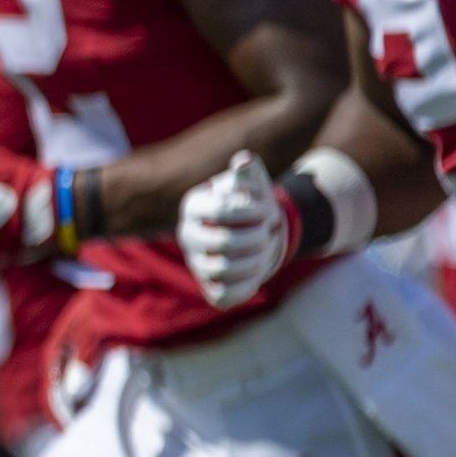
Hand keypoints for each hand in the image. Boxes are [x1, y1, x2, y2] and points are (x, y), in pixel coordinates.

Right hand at [178, 149, 293, 308]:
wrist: (257, 231)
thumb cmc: (252, 202)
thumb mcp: (252, 183)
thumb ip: (249, 171)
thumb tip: (245, 160)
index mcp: (194, 205)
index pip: (222, 211)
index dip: (252, 212)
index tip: (266, 209)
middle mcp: (188, 235)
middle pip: (223, 243)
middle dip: (256, 238)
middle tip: (267, 231)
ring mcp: (196, 263)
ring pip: (224, 270)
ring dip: (256, 259)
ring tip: (265, 247)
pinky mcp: (209, 288)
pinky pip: (226, 295)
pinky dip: (249, 283)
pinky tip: (257, 267)